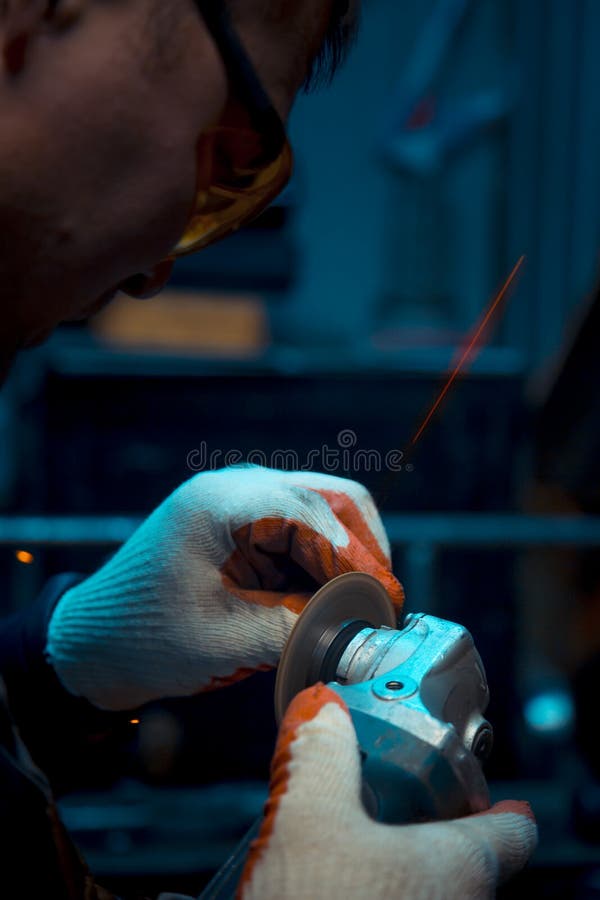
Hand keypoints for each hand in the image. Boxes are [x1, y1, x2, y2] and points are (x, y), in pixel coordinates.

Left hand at [46, 467, 402, 709]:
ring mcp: (242, 501)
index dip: (360, 563)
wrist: (94, 641)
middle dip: (364, 552)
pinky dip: (325, 562)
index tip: (387, 607)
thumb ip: (301, 629)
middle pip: (332, 501)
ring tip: (362, 607)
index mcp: (224, 503)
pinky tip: (331, 599)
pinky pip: (304, 531)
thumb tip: (364, 630)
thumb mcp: (227, 639)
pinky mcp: (244, 523)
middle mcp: (238, 488)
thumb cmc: (147, 637)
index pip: (317, 517)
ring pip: (325, 512)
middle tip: (382, 606)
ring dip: (349, 557)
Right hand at [240, 683, 536, 899]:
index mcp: (460, 866)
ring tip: (351, 857)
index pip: (513, 833)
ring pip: (435, 899)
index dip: (504, 808)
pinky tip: (337, 898)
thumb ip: (319, 752)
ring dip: (404, 877)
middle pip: (470, 867)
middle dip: (434, 837)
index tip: (501, 799)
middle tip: (395, 813)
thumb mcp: (306, 814)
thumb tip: (323, 709)